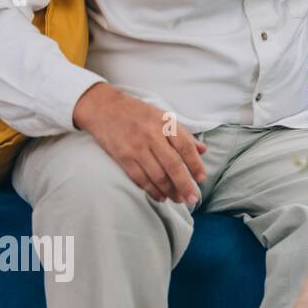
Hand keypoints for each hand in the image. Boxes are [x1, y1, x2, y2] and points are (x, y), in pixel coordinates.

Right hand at [72, 83, 206, 203]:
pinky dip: (151, 189)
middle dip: (184, 185)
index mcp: (166, 123)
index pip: (185, 147)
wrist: (104, 107)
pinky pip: (139, 178)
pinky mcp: (122, 156)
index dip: (195, 165)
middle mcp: (152, 135)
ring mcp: (136, 147)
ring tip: (177, 199)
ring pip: (156, 175)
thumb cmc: (139, 113)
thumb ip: (183, 134)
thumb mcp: (164, 117)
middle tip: (192, 199)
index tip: (202, 179)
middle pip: (172, 165)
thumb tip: (202, 150)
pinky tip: (160, 196)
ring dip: (169, 190)